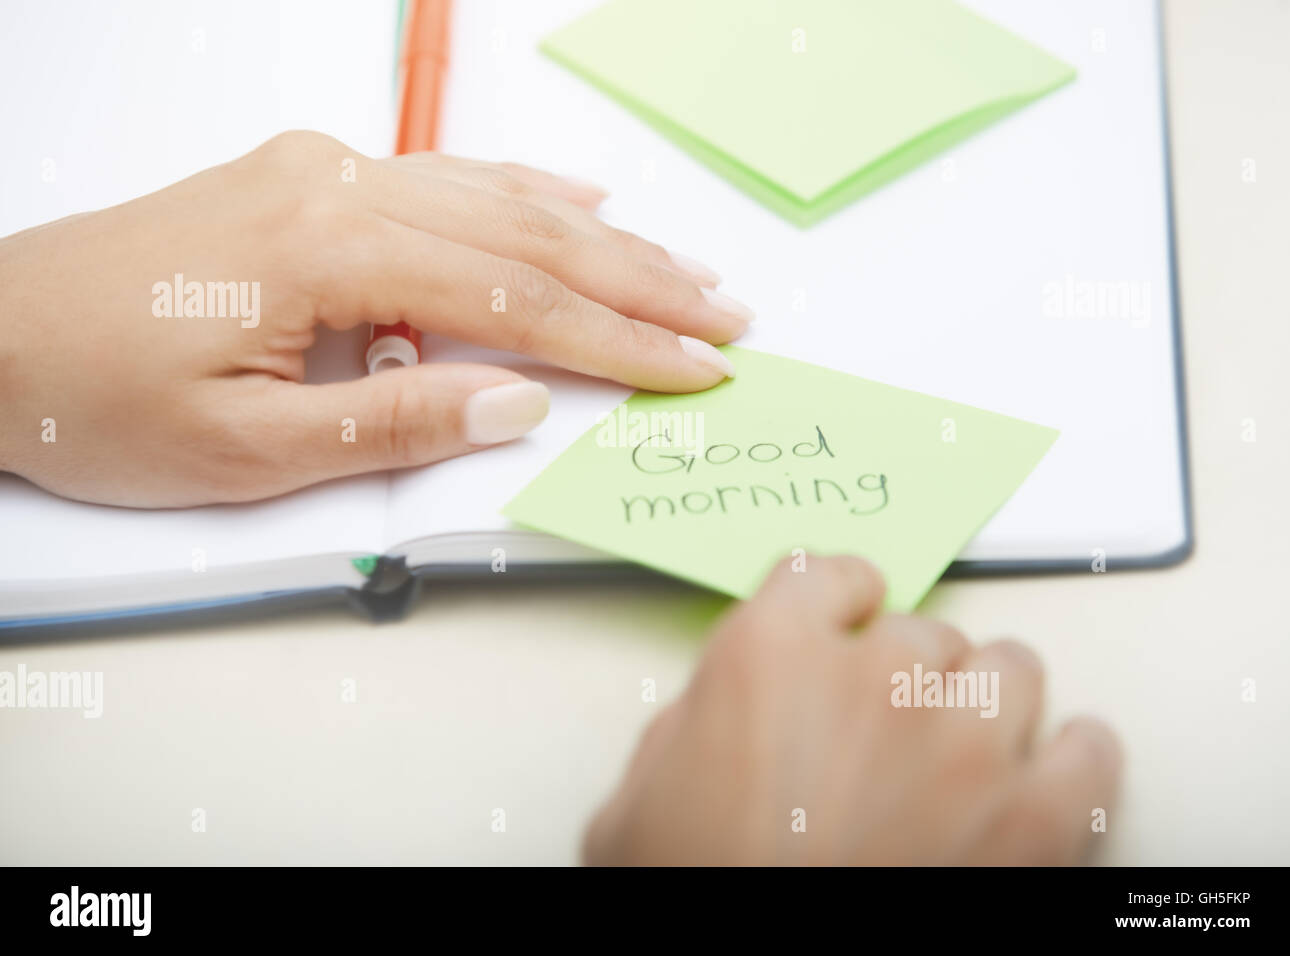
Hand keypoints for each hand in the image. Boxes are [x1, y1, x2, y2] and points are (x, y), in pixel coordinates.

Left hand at [0, 131, 751, 506]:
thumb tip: (520, 401)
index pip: (514, 300)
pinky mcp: (309, 177)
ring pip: (496, 199)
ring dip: (601, 241)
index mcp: (327, 251)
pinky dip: (523, 191)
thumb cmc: (96, 400)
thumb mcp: (245, 449)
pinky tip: (580, 200)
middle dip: (639, 285)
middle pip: (526, 236)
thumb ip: (394, 421)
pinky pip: (444, 175)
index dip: (619, 343)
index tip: (698, 370)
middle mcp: (338, 186)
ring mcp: (324, 171)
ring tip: (685, 272)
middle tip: (728, 317)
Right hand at [584, 555, 1121, 864]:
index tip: (852, 618)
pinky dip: (1073, 758)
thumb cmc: (690, 889)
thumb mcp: (637, 800)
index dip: (842, 602)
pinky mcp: (1031, 819)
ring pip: (1009, 667)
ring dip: (986, 703)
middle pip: (922, 631)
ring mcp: (960, 743)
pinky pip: (1087, 749)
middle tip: (889, 728)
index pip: (828, 574)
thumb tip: (720, 714)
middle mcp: (872, 677)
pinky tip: (1048, 776)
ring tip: (965, 752)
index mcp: (768, 655)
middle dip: (906, 675)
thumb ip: (687, 727)